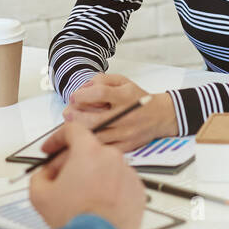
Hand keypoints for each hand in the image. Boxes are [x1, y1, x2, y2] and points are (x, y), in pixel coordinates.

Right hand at [29, 122, 146, 228]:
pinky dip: (109, 190)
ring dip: (93, 176)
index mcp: (89, 152)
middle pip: (90, 150)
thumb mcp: (39, 195)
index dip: (57, 138)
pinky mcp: (138, 191)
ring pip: (106, 168)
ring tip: (80, 198)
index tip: (51, 149)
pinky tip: (96, 205)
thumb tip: (45, 174)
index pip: (73, 130)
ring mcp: (128, 174)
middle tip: (61, 178)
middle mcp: (112, 158)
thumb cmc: (73, 219)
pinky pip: (120, 184)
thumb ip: (40, 175)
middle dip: (73, 161)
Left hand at [58, 74, 177, 152]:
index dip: (82, 95)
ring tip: (72, 126)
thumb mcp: (123, 81)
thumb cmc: (138, 98)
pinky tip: (85, 138)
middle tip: (68, 114)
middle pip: (94, 119)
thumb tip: (83, 88)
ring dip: (79, 132)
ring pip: (96, 137)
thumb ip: (102, 80)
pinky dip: (90, 144)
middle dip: (74, 117)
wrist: (161, 116)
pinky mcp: (126, 146)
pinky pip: (103, 148)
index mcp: (126, 96)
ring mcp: (126, 133)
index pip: (99, 94)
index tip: (74, 97)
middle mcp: (126, 115)